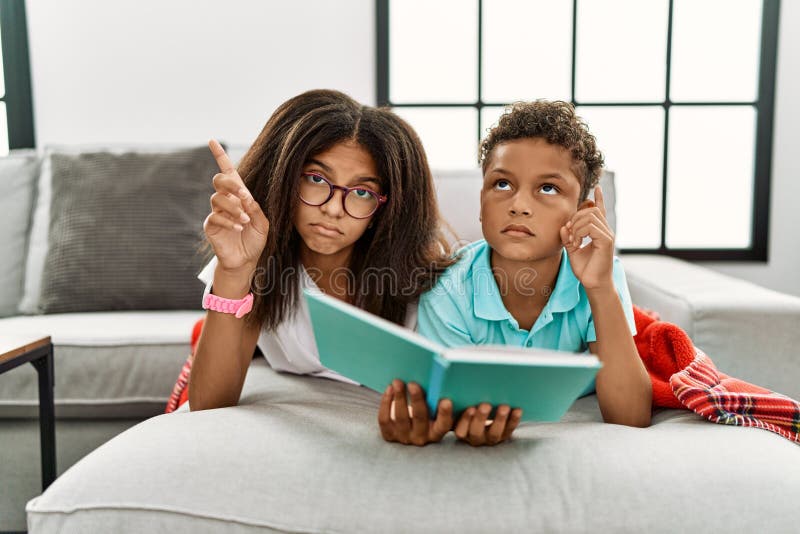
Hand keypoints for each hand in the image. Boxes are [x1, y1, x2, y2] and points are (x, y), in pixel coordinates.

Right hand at [203, 140, 269, 273]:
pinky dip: (229, 221)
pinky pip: (215, 217)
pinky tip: (239, 228)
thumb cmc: (254, 239)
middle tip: (244, 195)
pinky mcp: (210, 225)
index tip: (212, 140)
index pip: (227, 172)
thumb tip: (244, 196)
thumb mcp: (262, 223)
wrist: (246, 260)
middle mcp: (225, 200)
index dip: (220, 156)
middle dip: (231, 184)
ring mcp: (216, 212)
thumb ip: (255, 208)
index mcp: (238, 196)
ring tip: (245, 221)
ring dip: (234, 208)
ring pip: (218, 199)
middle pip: (219, 180)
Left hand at [378, 380, 452, 445]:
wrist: (408, 423)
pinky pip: (385, 419)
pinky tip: (390, 389)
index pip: (443, 425)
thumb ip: (445, 404)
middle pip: (420, 418)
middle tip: (413, 384)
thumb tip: (445, 391)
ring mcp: (404, 437)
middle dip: (416, 400)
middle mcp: (421, 437)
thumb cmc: (428, 412)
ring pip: (401, 417)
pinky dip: (386, 402)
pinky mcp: (389, 434)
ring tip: (398, 382)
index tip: (446, 400)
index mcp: (437, 432)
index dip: (445, 414)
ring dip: (399, 397)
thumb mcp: (439, 411)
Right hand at [454, 403, 521, 445]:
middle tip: (485, 405)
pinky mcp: (503, 436)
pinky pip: (508, 431)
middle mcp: (474, 438)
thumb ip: (457, 403)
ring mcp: (489, 439)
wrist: (484, 415)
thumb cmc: (468, 407)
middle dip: (481, 419)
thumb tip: (448, 388)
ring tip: (503, 407)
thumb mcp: (460, 407)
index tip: (469, 408)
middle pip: (476, 432)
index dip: (464, 421)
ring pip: (494, 434)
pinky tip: (517, 410)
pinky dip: (513, 420)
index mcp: (461, 431)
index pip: (460, 431)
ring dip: (499, 420)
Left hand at [559, 185, 614, 289]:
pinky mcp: (606, 241)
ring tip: (573, 241)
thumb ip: (568, 237)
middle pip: (590, 210)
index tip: (597, 188)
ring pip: (590, 216)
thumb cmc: (585, 269)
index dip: (599, 199)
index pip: (600, 210)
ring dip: (576, 226)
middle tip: (569, 235)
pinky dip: (580, 233)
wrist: (593, 283)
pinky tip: (577, 243)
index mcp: (599, 231)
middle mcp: (605, 231)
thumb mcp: (572, 250)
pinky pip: (591, 227)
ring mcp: (607, 235)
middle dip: (575, 218)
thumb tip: (563, 226)